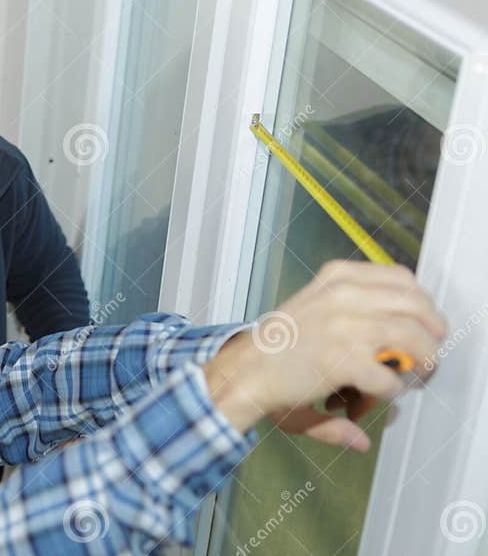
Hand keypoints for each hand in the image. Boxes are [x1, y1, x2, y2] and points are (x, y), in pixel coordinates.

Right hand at [203, 261, 446, 445]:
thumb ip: (355, 318)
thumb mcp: (314, 312)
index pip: (403, 279)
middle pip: (418, 307)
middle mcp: (344, 295)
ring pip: (415, 341)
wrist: (242, 371)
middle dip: (431, 336)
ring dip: (421, 365)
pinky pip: (390, 378)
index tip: (421, 324)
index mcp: (337, 278)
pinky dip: (388, 393)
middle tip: (425, 357)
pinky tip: (371, 395)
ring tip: (406, 378)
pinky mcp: (343, 360)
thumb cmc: (276, 349)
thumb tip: (388, 337)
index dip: (421, 305)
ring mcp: (345, 326)